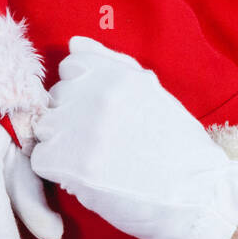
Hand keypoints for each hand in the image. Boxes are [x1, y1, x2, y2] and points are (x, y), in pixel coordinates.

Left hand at [30, 36, 237, 238]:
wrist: (196, 195)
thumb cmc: (179, 147)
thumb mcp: (153, 94)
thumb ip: (113, 65)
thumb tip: (75, 43)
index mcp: (117, 76)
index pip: (72, 67)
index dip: (84, 91)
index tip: (102, 113)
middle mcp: (95, 95)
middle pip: (56, 98)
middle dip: (72, 117)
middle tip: (103, 142)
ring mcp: (80, 129)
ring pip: (45, 128)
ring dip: (63, 144)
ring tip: (95, 159)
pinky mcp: (69, 164)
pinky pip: (41, 159)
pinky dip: (59, 171)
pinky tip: (87, 176)